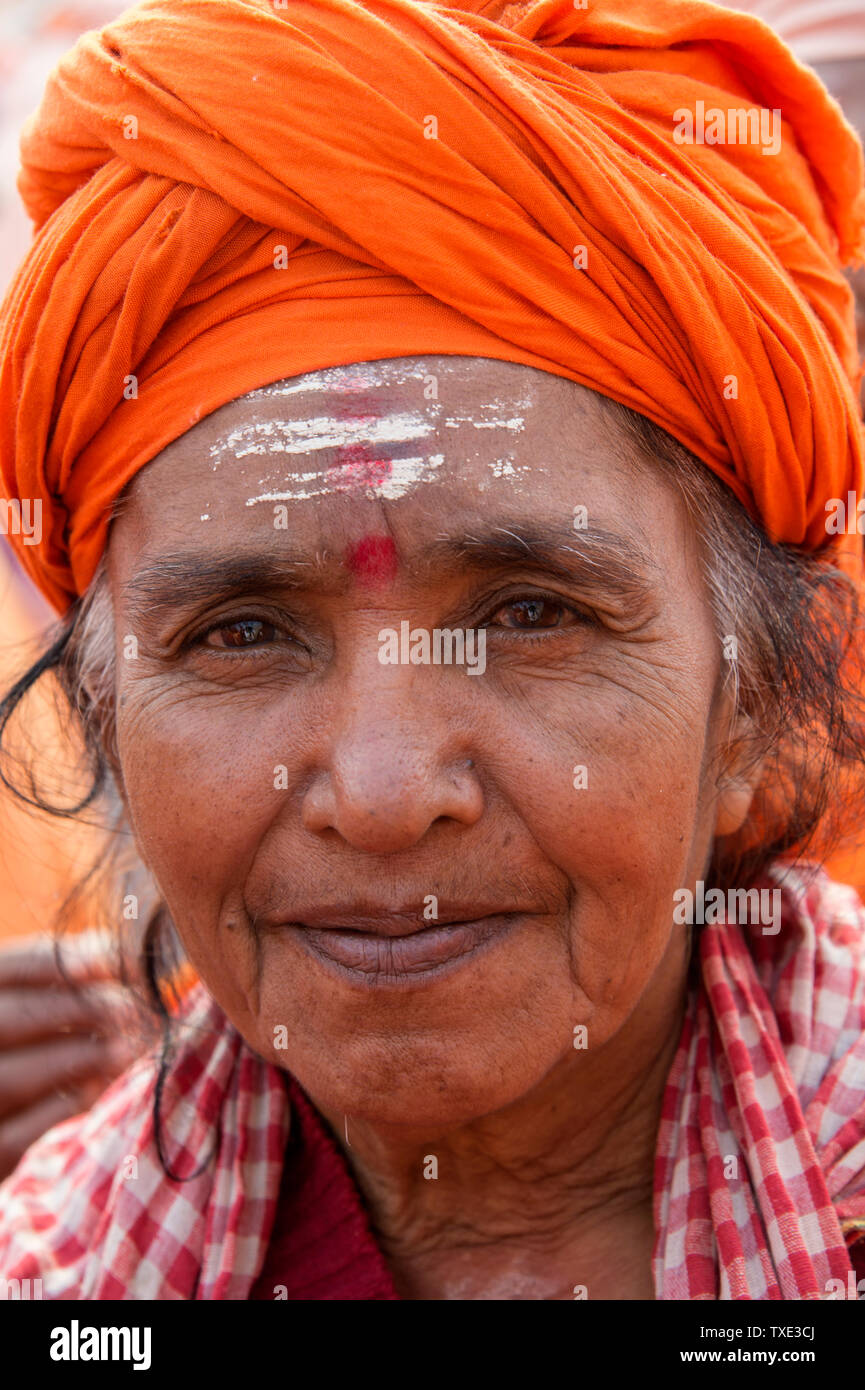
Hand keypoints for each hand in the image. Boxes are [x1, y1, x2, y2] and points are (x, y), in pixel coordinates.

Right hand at [0, 931, 143, 1181]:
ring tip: (132, 1050)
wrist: (14, 1160)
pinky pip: (18, 1138)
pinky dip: (64, 1112)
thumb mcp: (47, 1021)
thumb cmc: (45, 1065)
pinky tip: (105, 1096)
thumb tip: (136, 955)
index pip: (12, 969)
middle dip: (82, 1008)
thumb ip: (75, 988)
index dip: (66, 961)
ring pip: (9, 1077)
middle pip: (11, 1017)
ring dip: (79, 1058)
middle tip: (139, 1009)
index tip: (124, 960)